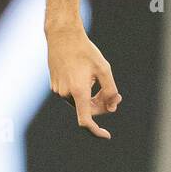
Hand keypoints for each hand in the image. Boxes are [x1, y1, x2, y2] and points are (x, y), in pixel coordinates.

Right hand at [46, 23, 121, 138]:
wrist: (62, 36)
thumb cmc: (85, 51)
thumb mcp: (104, 69)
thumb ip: (110, 90)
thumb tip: (112, 108)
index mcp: (78, 91)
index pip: (86, 121)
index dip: (96, 131)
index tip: (107, 135)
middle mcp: (65, 94)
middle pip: (87, 110)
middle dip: (102, 106)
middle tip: (115, 95)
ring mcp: (58, 90)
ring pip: (80, 103)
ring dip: (92, 98)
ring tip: (98, 81)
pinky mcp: (54, 85)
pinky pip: (71, 95)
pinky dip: (82, 92)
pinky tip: (85, 75)